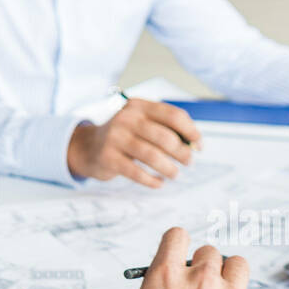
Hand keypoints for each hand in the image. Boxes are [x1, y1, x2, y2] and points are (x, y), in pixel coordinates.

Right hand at [67, 98, 201, 187]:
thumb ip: (165, 129)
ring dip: (169, 168)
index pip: (173, 115)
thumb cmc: (125, 136)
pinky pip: (137, 172)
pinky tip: (159, 183)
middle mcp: (126, 118)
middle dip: (182, 153)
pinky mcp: (108, 157)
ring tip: (175, 174)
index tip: (199, 145)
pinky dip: (152, 180)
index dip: (191, 131)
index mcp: (139, 106)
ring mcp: (115, 137)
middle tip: (189, 162)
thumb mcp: (141, 124)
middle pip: (164, 137)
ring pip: (152, 156)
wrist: (89, 147)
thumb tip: (194, 145)